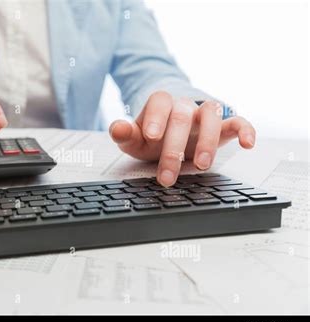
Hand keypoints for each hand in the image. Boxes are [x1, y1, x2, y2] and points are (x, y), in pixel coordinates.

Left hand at [109, 91, 254, 186]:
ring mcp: (204, 114)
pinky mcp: (223, 125)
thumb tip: (116, 129)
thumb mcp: (136, 137)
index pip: (159, 102)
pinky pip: (238, 121)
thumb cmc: (153, 135)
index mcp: (161, 104)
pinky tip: (247, 144)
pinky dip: (245, 129)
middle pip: (182, 117)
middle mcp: (185, 105)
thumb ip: (125, 134)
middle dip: (174, 148)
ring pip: (212, 115)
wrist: (172, 130)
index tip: (152, 136)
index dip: (156, 117)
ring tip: (201, 166)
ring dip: (208, 141)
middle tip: (167, 176)